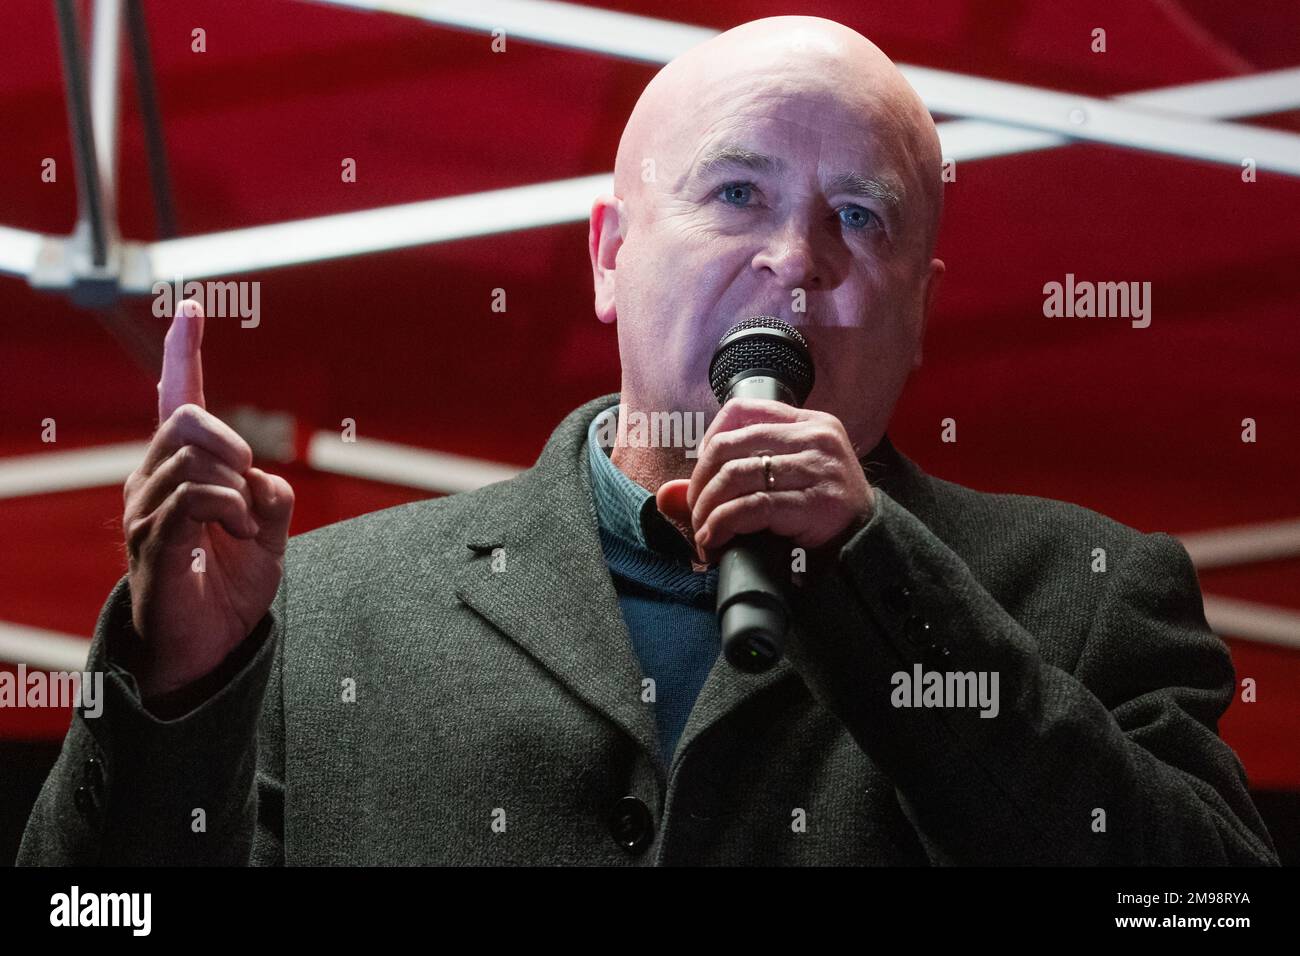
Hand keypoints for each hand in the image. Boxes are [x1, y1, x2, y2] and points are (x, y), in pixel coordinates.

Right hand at [122, 300, 294, 697]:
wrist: (208, 646)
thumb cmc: (231, 588)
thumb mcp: (271, 535)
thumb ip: (273, 498)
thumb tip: (265, 478)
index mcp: (181, 472)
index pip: (177, 402)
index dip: (183, 355)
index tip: (193, 310)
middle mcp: (152, 482)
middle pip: (185, 419)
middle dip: (230, 440)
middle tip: (248, 477)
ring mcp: (146, 512)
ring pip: (193, 459)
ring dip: (236, 489)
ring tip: (243, 527)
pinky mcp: (152, 543)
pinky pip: (192, 498)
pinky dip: (229, 509)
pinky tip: (238, 533)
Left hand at [655, 398, 874, 565]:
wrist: (867, 544)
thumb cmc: (821, 512)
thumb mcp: (781, 483)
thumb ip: (728, 481)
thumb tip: (666, 494)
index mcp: (809, 423)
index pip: (742, 410)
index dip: (709, 439)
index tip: (701, 473)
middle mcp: (816, 438)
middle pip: (730, 444)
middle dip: (700, 482)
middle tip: (694, 511)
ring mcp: (819, 469)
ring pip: (736, 476)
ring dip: (707, 509)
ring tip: (702, 531)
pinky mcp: (816, 503)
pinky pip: (752, 507)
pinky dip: (723, 524)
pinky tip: (715, 540)